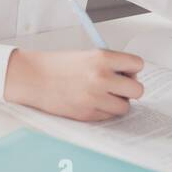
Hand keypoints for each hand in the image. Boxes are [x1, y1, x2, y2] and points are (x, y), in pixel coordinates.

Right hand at [3, 48, 144, 121]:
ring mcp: (95, 98)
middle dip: (130, 89)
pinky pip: (109, 116)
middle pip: (137, 89)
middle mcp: (101, 78)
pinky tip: (92, 102)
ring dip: (118, 102)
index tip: (126, 72)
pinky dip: (104, 111)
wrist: (34, 78)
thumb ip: (110, 64)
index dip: (132, 69)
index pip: (138, 64)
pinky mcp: (88, 114)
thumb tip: (131, 77)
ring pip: (125, 107)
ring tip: (104, 96)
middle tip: (118, 87)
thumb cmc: (58, 66)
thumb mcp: (87, 55)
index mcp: (102, 58)